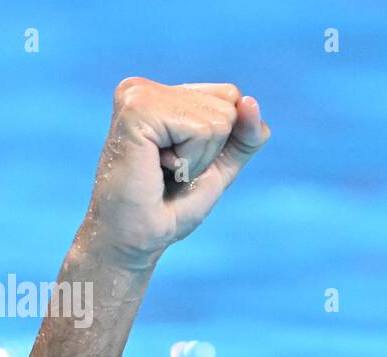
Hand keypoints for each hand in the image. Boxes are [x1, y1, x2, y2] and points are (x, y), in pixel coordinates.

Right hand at [81, 77, 270, 270]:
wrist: (136, 238)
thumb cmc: (169, 207)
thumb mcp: (220, 166)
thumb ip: (245, 135)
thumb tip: (250, 102)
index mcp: (159, 94)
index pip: (230, 97)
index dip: (221, 142)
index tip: (181, 163)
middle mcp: (144, 87)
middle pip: (228, 107)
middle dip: (210, 152)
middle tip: (170, 172)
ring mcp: (138, 94)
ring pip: (219, 119)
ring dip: (198, 159)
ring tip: (163, 172)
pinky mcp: (138, 109)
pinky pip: (201, 130)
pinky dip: (190, 161)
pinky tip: (158, 168)